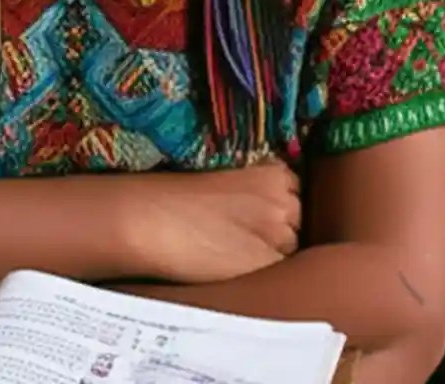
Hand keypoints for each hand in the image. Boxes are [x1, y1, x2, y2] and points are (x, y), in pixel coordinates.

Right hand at [124, 160, 301, 283]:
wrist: (149, 219)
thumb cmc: (172, 196)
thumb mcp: (223, 177)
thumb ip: (253, 189)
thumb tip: (265, 210)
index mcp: (273, 171)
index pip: (294, 193)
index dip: (274, 206)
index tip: (253, 214)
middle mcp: (283, 201)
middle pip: (296, 222)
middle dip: (276, 229)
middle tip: (239, 235)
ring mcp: (278, 234)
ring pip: (289, 249)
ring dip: (270, 252)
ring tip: (232, 252)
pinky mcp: (266, 265)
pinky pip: (275, 273)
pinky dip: (260, 273)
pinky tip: (231, 267)